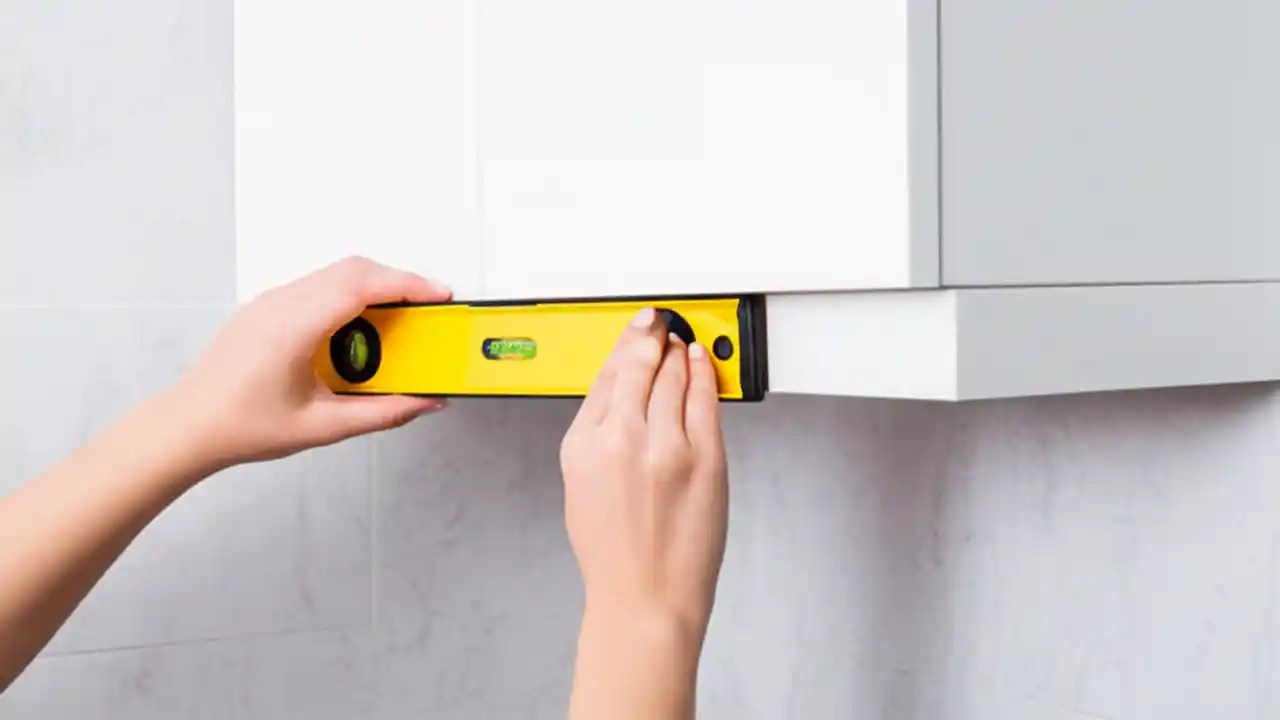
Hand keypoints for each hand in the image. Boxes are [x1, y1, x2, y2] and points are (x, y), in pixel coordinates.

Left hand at [173, 257, 450, 467]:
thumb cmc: (241, 426)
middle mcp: (280, 305)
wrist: (188, 426)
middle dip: (399, 280)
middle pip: (353, 269)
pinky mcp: (266, 308)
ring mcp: (270, 302)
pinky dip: (350, 294)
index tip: (438, 296)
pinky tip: (361, 325)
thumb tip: (423, 402)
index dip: (407, 284)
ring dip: (374, 286)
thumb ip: (382, 414)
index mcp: (293, 328)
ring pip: (335, 273)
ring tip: (402, 316)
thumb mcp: (323, 427)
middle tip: (429, 305)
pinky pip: (317, 286)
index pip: (361, 286)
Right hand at [561, 307, 729, 638]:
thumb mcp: (582, 486)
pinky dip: (704, 373)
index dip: (623, 344)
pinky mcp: (705, 460)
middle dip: (651, 338)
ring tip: (679, 339)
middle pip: (640, 367)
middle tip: (659, 322)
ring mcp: (666, 449)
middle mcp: (622, 442)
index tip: (633, 328)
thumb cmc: (614, 555)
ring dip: (677, 351)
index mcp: (583, 447)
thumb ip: (599, 436)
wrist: (645, 599)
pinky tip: (701, 362)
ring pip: (673, 377)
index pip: (605, 376)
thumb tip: (622, 394)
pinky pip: (705, 400)